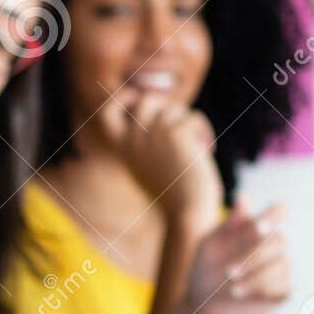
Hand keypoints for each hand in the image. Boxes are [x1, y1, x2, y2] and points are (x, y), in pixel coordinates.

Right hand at [100, 94, 222, 222]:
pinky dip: (204, 132)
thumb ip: (146, 141)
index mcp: (122, 149)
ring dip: (189, 123)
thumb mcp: (151, 166)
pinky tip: (206, 150)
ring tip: (197, 145)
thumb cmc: (174, 193)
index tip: (138, 99)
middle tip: (181, 127)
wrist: (188, 213)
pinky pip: (194, 118)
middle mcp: (133, 139)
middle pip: (147, 99)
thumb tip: (158, 113)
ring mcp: (153, 134)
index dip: (121, 100)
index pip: (107, 113)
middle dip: (167, 108)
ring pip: (174, 108)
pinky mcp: (175, 133)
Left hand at [178, 198, 290, 313]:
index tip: (260, 228)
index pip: (278, 211)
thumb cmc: (206, 271)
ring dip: (255, 277)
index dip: (274, 216)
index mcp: (256, 229)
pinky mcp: (282, 291)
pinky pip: (283, 287)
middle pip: (279, 241)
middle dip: (253, 257)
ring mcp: (280, 268)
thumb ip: (228, 225)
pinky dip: (261, 290)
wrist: (204, 308)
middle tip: (228, 272)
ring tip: (231, 288)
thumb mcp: (210, 246)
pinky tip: (241, 295)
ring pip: (281, 265)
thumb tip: (243, 196)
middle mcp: (272, 246)